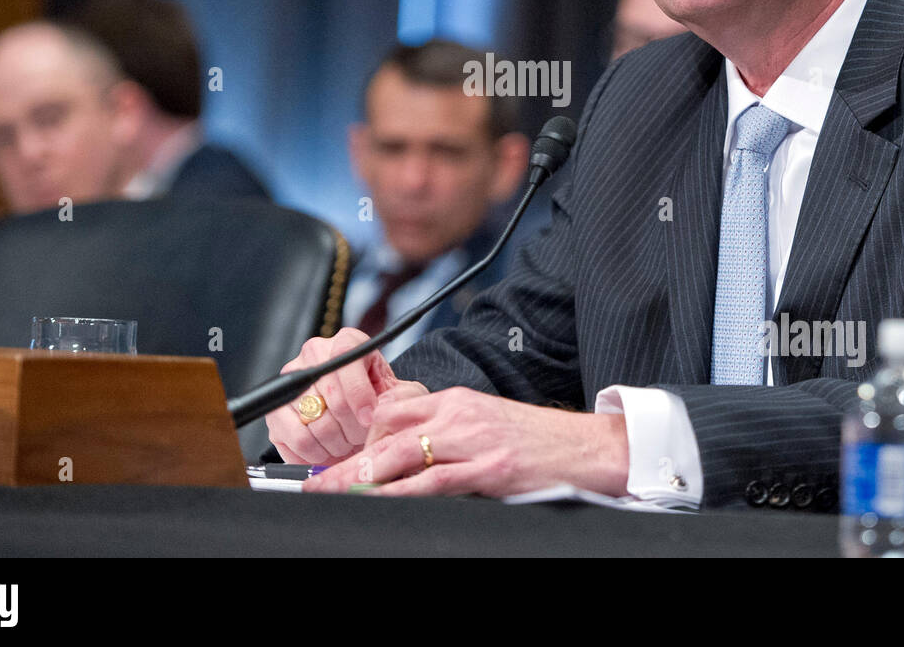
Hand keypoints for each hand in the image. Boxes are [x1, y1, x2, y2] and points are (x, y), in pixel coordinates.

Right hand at [264, 327, 428, 464]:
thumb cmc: (379, 403)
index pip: (345, 360)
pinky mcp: (275, 410)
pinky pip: (295, 439)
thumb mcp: (402, 394)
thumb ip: (404, 396)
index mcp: (347, 341)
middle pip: (332, 398)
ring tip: (346, 442)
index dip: (359, 395)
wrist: (357, 421)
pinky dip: (315, 454)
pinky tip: (327, 450)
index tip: (369, 419)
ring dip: (337, 444)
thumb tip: (382, 408)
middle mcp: (314, 354)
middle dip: (353, 428)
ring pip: (315, 423)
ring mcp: (291, 381)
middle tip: (361, 436)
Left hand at [303, 386, 628, 498]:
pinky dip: (397, 492)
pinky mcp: (488, 469)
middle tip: (316, 480)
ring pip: (400, 452)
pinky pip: (431, 481)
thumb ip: (451, 434)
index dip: (362, 434)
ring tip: (330, 492)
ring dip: (359, 476)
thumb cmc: (539, 442)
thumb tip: (411, 457)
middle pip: (386, 427)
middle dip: (347, 458)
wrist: (587, 448)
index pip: (395, 407)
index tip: (341, 459)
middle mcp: (459, 413)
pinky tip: (376, 502)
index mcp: (458, 400)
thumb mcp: (488, 425)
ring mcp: (473, 440)